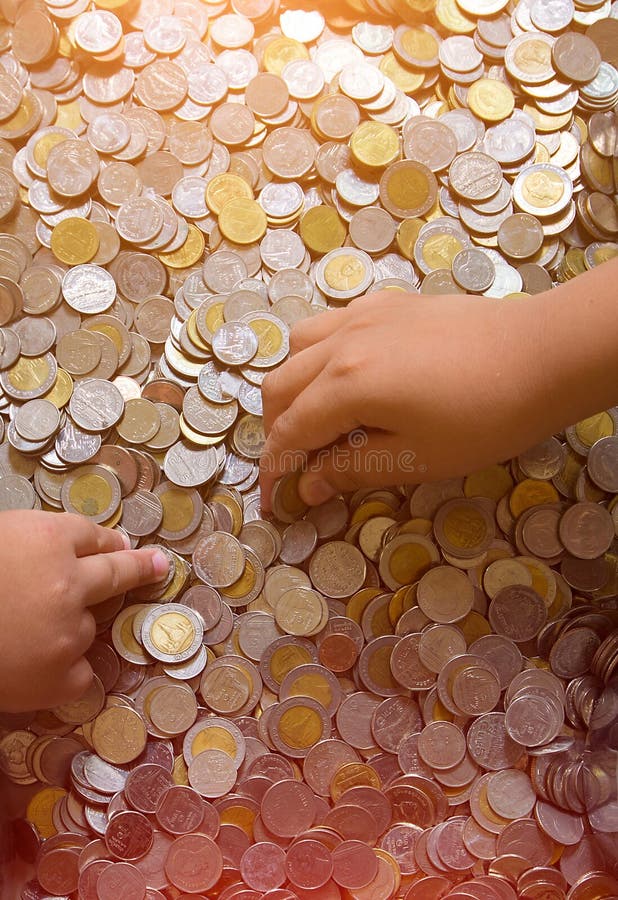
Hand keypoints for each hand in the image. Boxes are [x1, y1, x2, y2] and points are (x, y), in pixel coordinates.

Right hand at [0, 511, 168, 711]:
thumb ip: (33, 543)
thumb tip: (81, 548)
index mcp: (47, 540)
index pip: (92, 536)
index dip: (106, 542)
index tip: (124, 546)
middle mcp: (69, 583)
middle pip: (116, 572)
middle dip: (140, 568)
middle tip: (157, 565)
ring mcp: (70, 633)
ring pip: (87, 627)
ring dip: (67, 629)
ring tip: (22, 634)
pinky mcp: (62, 678)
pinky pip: (80, 672)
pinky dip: (64, 671)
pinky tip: (33, 667)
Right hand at [260, 290, 552, 507]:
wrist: (543, 354)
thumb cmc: (485, 416)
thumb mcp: (416, 458)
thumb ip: (352, 468)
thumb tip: (307, 486)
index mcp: (345, 384)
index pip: (289, 432)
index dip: (276, 472)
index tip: (275, 504)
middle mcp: (342, 343)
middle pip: (280, 387)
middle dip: (276, 432)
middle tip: (294, 467)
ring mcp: (364, 316)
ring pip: (298, 347)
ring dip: (292, 387)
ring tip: (314, 418)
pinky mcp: (388, 303)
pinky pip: (331, 323)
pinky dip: (319, 354)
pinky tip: (347, 374)